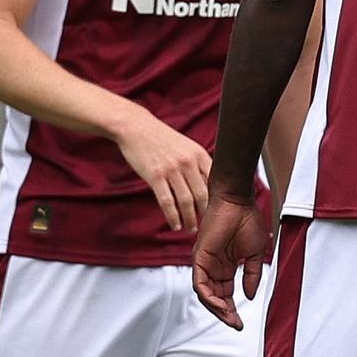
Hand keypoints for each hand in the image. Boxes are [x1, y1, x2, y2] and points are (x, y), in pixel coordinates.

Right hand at [112, 105, 211, 231]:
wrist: (136, 127)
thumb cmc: (163, 139)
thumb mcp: (187, 146)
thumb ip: (199, 164)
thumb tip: (212, 185)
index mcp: (200, 155)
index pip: (216, 182)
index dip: (219, 199)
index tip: (220, 212)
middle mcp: (189, 162)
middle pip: (203, 195)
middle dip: (206, 214)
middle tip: (207, 226)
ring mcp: (172, 169)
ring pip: (186, 201)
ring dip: (190, 219)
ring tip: (191, 229)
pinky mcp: (155, 176)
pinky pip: (167, 201)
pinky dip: (173, 216)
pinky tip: (176, 225)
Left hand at [192, 193, 270, 329]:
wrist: (237, 202)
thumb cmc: (247, 221)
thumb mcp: (256, 255)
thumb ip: (252, 276)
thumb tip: (249, 296)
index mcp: (226, 267)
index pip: (226, 294)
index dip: (233, 309)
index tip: (241, 323)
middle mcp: (213, 267)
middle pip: (215, 298)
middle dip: (225, 313)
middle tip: (236, 325)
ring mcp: (205, 263)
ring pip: (206, 294)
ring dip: (217, 309)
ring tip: (230, 318)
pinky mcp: (199, 258)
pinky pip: (200, 284)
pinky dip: (209, 296)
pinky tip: (222, 305)